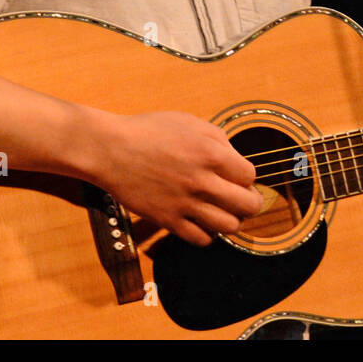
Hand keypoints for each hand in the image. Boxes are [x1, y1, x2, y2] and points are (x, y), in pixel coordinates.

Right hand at [92, 111, 262, 245]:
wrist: (111, 150)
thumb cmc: (150, 131)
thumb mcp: (191, 123)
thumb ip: (219, 140)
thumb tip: (237, 160)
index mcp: (211, 153)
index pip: (250, 176)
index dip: (246, 176)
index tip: (238, 176)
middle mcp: (202, 181)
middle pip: (248, 205)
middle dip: (251, 203)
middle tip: (243, 199)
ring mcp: (185, 203)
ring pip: (229, 226)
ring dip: (232, 220)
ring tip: (223, 212)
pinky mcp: (168, 220)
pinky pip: (201, 239)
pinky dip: (208, 234)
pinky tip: (202, 221)